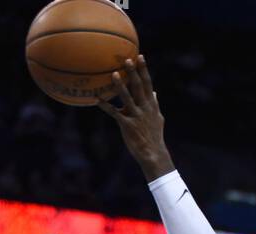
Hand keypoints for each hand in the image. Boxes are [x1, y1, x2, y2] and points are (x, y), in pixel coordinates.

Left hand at [98, 56, 172, 179]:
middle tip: (126, 60)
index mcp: (151, 105)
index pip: (148, 84)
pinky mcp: (128, 126)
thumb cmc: (154, 136)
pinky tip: (97, 99)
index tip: (139, 56)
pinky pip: (115, 113)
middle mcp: (145, 108)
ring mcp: (136, 116)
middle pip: (139, 87)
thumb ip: (155, 104)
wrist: (154, 155)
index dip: (144, 70)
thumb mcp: (158, 119)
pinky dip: (105, 106)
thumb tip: (155, 93)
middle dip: (133, 73)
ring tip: (113, 74)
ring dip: (120, 85)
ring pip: (127, 98)